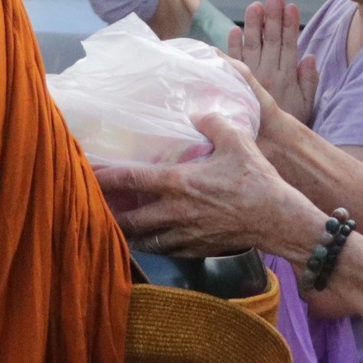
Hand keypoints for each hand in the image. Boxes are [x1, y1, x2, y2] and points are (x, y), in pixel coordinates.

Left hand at [97, 113, 321, 259]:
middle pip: (128, 219)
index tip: (85, 174)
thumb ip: (213, 123)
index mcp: (179, 183)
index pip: (131, 179)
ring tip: (113, 228)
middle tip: (91, 208)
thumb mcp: (237, 141)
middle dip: (108, 215)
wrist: (278, 219)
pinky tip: (150, 239)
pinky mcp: (197, 249)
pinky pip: (166, 250)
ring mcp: (185, 234)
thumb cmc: (256, 180)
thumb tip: (198, 113)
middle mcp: (175, 212)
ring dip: (127, 234)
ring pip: (144, 240)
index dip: (104, 177)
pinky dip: (153, 245)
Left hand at [228, 0, 318, 125]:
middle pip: (271, 41)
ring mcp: (251, 78)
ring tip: (255, 6)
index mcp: (287, 77)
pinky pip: (234, 62)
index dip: (290, 25)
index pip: (289, 45)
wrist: (267, 145)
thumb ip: (309, 80)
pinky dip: (233, 46)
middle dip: (273, 18)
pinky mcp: (237, 83)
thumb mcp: (308, 105)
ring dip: (254, 25)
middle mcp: (268, 74)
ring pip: (253, 46)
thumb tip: (309, 56)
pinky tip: (234, 30)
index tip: (291, 6)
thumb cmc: (289, 123)